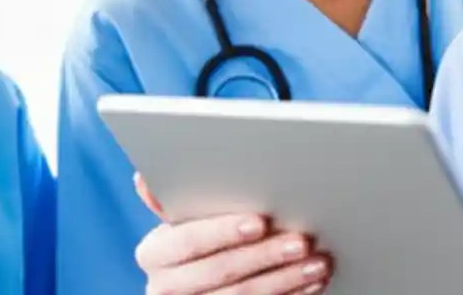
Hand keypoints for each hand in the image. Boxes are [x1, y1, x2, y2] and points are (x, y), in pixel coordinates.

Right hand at [133, 173, 333, 294]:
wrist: (211, 281)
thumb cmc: (207, 237)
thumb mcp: (189, 217)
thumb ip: (176, 198)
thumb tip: (145, 178)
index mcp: (154, 253)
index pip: (187, 241)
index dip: (223, 232)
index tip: (260, 222)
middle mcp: (165, 287)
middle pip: (219, 272)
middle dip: (265, 255)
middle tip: (301, 241)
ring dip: (285, 279)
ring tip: (317, 262)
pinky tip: (311, 283)